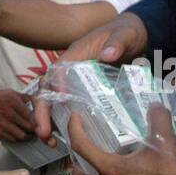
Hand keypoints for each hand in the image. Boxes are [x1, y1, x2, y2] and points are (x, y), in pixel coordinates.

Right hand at [0, 89, 36, 141]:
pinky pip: (12, 140)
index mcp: (13, 101)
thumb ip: (25, 98)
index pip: (31, 117)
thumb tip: (40, 103)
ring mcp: (2, 124)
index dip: (38, 123)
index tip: (40, 124)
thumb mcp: (10, 92)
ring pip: (21, 136)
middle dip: (34, 131)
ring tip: (28, 134)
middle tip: (36, 131)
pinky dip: (17, 139)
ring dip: (27, 137)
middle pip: (28, 128)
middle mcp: (8, 113)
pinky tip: (18, 134)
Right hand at [32, 12, 148, 140]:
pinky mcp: (82, 92)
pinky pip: (66, 107)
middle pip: (47, 89)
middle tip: (42, 133)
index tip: (58, 104)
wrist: (134, 36)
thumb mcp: (125, 35)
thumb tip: (106, 55)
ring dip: (47, 120)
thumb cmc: (126, 34)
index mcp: (75, 54)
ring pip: (52, 101)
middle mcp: (68, 69)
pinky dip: (61, 122)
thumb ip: (117, 42)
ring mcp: (73, 81)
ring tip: (48, 141)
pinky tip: (63, 139)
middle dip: (41, 110)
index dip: (54, 87)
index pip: (57, 71)